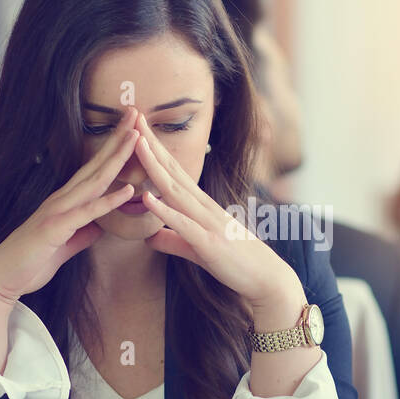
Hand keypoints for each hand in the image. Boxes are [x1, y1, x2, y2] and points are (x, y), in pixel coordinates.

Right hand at [0, 107, 141, 305]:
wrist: (1, 279)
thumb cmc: (30, 263)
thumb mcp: (64, 246)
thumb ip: (82, 234)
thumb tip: (99, 227)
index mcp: (64, 202)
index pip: (94, 170)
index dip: (113, 149)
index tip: (132, 130)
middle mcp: (61, 200)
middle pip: (95, 165)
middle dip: (117, 139)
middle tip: (136, 114)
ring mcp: (57, 211)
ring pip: (93, 180)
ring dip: (116, 158)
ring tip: (137, 137)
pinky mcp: (55, 228)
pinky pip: (87, 212)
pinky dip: (108, 201)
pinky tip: (128, 190)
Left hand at [131, 112, 304, 322]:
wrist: (266, 280)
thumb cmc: (235, 263)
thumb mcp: (197, 250)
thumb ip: (173, 241)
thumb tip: (149, 237)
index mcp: (201, 207)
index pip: (174, 172)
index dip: (155, 151)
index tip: (138, 130)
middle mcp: (204, 208)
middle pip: (173, 171)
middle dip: (152, 145)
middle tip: (133, 118)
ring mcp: (208, 223)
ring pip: (176, 191)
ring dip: (155, 167)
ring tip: (137, 145)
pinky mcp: (209, 244)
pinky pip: (184, 225)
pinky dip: (165, 211)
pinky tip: (148, 198)